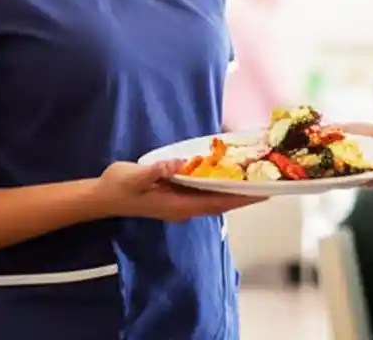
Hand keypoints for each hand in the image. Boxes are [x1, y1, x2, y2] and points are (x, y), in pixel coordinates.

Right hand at [95, 161, 265, 221]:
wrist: (102, 196)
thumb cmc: (118, 186)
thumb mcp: (134, 176)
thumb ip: (157, 171)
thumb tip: (180, 164)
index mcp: (177, 206)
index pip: (216, 203)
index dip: (241, 198)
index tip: (263, 192)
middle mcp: (184, 208)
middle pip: (222, 203)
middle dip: (245, 194)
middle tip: (271, 182)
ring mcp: (181, 203)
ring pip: (215, 198)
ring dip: (235, 190)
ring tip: (257, 177)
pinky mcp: (177, 196)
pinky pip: (205, 192)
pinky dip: (220, 185)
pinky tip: (229, 174)